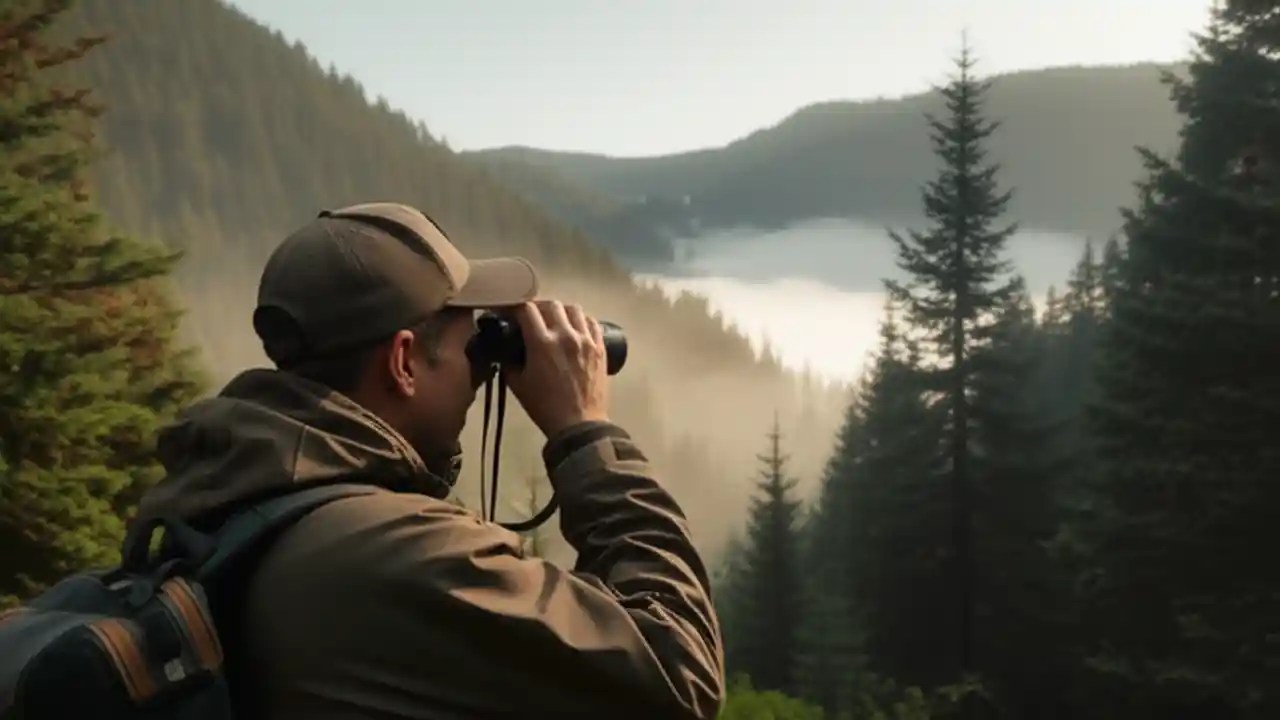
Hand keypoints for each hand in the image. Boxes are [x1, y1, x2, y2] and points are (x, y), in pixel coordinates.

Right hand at [501, 300, 609, 437]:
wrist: (578, 424)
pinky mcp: (600, 347)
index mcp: (541, 343)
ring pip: (574, 309)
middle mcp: (565, 334)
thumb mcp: (518, 385)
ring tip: (556, 320)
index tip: (510, 313)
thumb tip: (506, 351)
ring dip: (561, 311)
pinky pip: (592, 322)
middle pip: (551, 304)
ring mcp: (586, 340)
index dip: (515, 307)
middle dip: (538, 307)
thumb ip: (509, 363)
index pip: (526, 310)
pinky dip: (582, 320)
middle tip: (532, 317)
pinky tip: (576, 327)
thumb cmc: (545, 407)